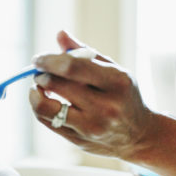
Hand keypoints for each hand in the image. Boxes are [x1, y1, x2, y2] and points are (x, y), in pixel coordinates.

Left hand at [29, 31, 156, 160]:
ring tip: (40, 86)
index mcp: (116, 82)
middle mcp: (106, 107)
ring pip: (46, 108)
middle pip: (57, 84)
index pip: (73, 67)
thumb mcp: (113, 70)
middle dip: (41, 74)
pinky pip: (47, 121)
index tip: (38, 59)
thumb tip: (60, 35)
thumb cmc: (124, 96)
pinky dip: (40, 107)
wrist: (139, 135)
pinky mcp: (79, 141)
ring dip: (36, 93)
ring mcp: (91, 127)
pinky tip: (45, 100)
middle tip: (40, 71)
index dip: (49, 60)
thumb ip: (86, 52)